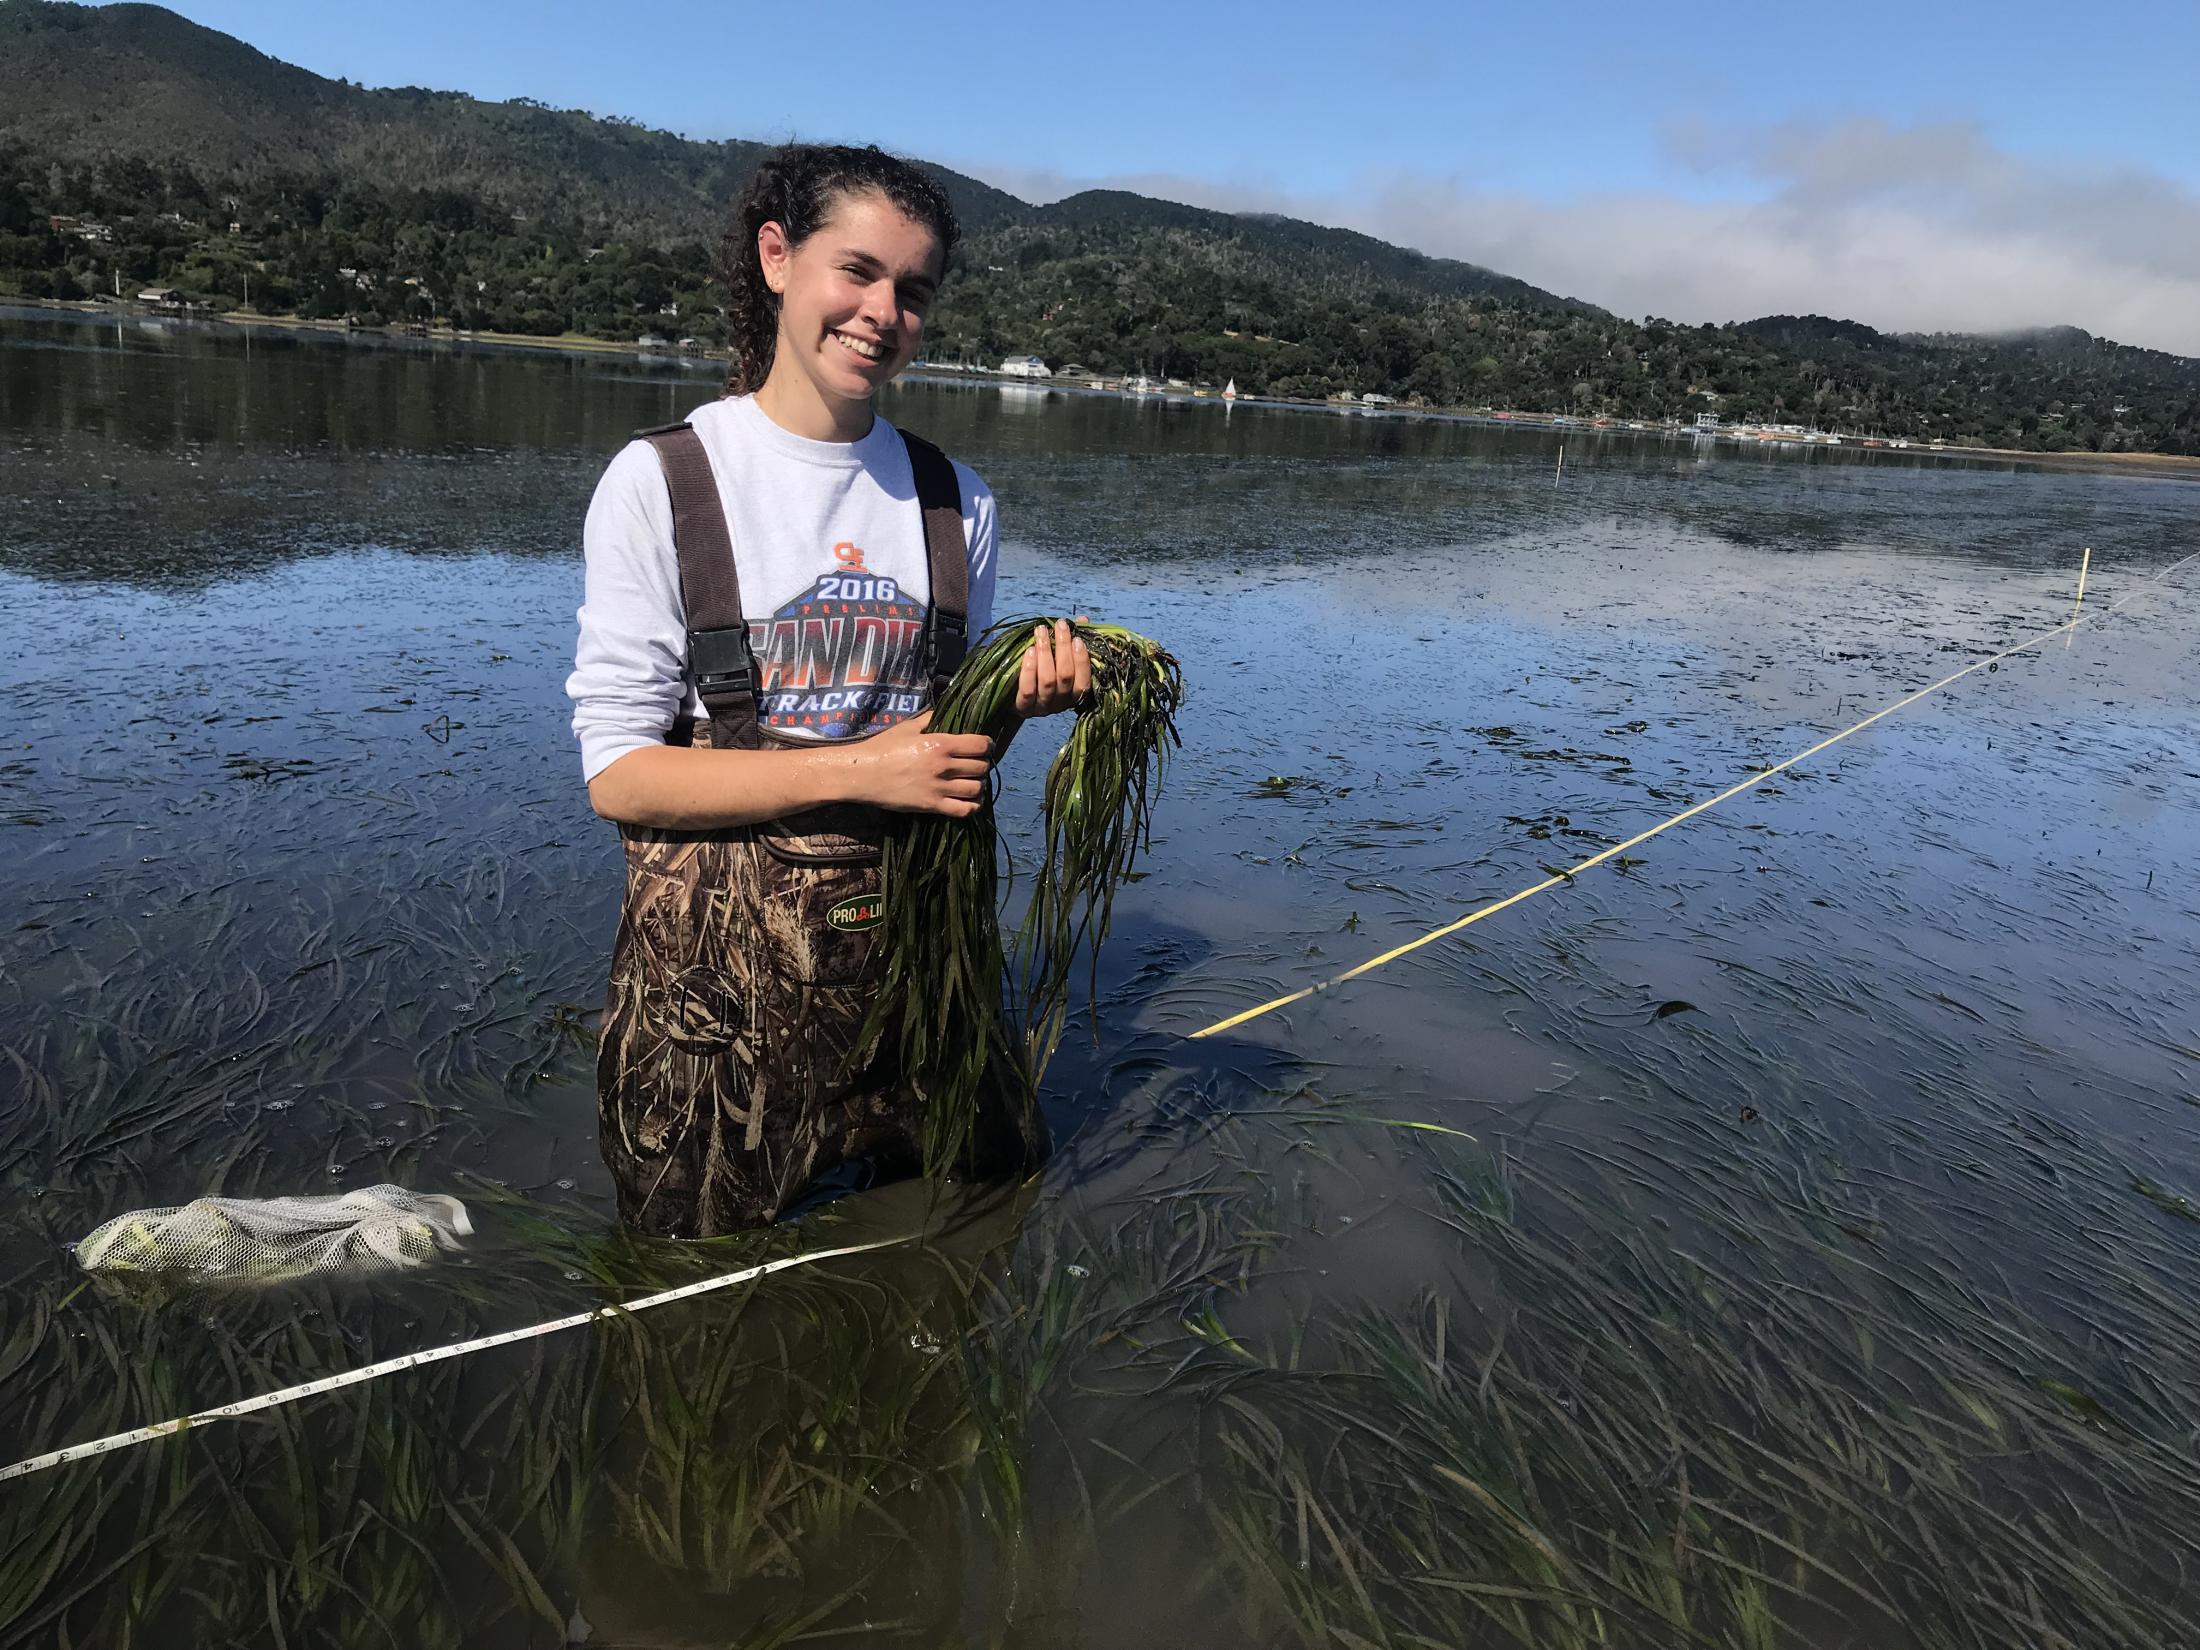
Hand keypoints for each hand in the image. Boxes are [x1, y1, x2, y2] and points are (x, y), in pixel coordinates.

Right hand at [853, 711, 993, 817]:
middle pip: (982, 767)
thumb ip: (930, 719)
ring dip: (979, 785)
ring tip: (973, 781)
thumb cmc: (883, 747)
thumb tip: (945, 710)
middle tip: (975, 764)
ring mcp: (939, 788)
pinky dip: (972, 806)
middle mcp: (944, 766)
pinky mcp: (932, 806)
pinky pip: (964, 810)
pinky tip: (970, 800)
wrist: (862, 774)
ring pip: (977, 788)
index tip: (983, 746)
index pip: (980, 745)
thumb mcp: (907, 726)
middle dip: (982, 764)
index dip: (987, 745)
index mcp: (940, 743)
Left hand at [1013, 618, 1092, 718]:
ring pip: (1047, 680)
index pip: (1084, 680)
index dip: (1081, 660)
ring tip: (1041, 632)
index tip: (1077, 638)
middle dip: (1063, 647)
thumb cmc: (1042, 674)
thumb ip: (1072, 643)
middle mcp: (1060, 703)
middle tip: (1059, 625)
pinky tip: (1029, 651)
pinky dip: (1029, 669)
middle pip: (1065, 675)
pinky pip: (1028, 689)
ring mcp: (1042, 706)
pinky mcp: (1024, 707)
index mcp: (1074, 694)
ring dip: (1045, 653)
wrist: (1012, 700)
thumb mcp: (1059, 661)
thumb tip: (1083, 619)